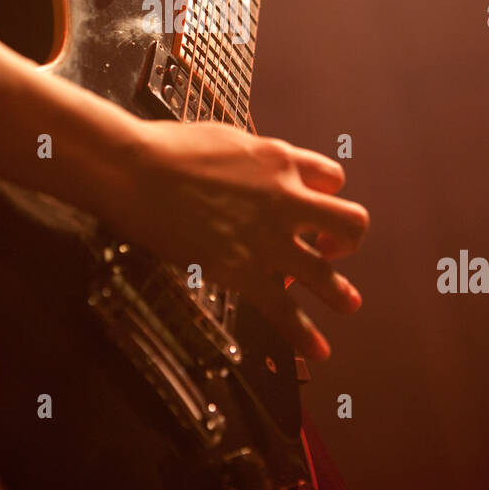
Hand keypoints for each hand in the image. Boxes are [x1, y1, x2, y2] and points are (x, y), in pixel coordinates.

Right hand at [111, 119, 367, 360]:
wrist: (138, 170)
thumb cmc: (169, 148)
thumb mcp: (227, 138)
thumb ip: (252, 158)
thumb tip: (253, 167)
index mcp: (279, 160)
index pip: (331, 178)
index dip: (328, 194)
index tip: (317, 207)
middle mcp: (285, 198)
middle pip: (350, 221)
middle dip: (348, 240)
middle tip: (334, 250)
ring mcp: (267, 237)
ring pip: (326, 271)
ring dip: (339, 292)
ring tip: (348, 304)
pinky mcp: (242, 269)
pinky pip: (284, 308)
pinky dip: (304, 335)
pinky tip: (318, 351)